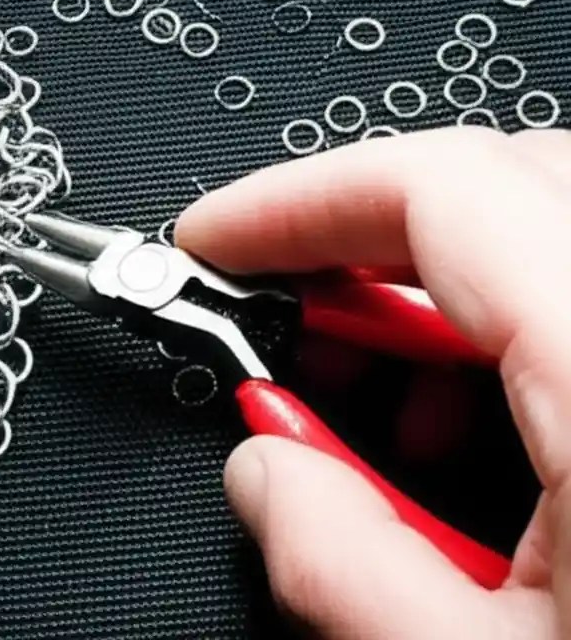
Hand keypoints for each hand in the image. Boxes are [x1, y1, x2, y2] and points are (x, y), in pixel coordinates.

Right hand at [177, 126, 570, 637]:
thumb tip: (269, 475)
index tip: (221, 244)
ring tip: (392, 412)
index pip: (444, 190)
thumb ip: (341, 566)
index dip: (300, 202)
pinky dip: (531, 343)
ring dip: (452, 303)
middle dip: (369, 252)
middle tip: (292, 341)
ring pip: (567, 241)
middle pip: (512, 192)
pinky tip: (497, 443)